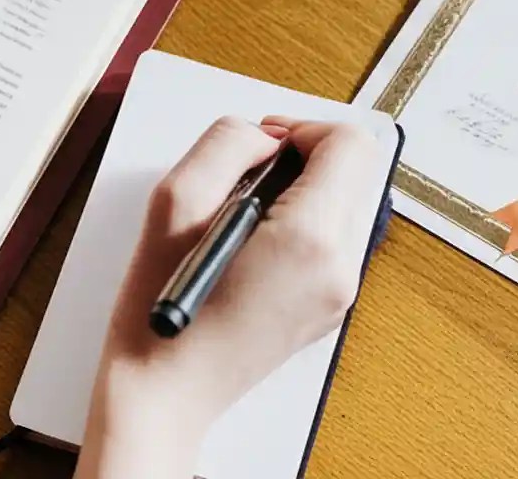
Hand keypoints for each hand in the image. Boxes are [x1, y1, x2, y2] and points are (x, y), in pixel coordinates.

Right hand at [76, 116, 380, 477]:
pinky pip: (332, 239)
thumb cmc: (161, 306)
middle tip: (244, 178)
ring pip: (345, 203)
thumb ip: (228, 144)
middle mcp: (338, 268)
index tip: (262, 144)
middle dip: (304, 158)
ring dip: (301, 191)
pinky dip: (299, 224)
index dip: (303, 128)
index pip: (349, 145)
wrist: (165, 389)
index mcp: (308, 239)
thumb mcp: (175, 200)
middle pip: (356, 172)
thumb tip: (268, 138)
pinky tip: (250, 244)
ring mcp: (338, 292)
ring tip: (240, 216)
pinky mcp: (328, 306)